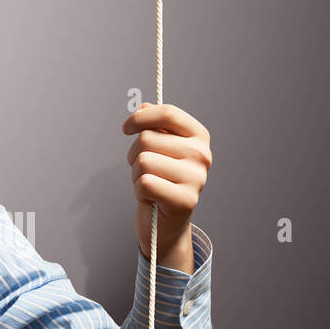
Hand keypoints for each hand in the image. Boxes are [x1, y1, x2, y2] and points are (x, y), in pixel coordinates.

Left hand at [121, 102, 211, 272]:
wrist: (165, 222)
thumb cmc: (160, 180)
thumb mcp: (157, 149)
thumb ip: (152, 125)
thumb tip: (143, 106)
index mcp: (199, 137)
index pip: (168, 113)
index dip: (140, 118)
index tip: (126, 128)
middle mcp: (203, 155)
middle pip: (147, 138)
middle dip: (134, 154)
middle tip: (144, 170)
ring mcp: (197, 178)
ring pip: (143, 161)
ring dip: (135, 174)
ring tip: (148, 183)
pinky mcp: (186, 200)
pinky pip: (144, 183)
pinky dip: (138, 191)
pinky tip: (150, 197)